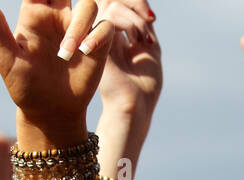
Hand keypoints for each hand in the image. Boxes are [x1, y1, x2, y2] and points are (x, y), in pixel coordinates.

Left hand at [0, 0, 113, 139]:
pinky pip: (105, 28)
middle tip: (60, 7)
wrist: (50, 111)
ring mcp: (79, 30)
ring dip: (80, 25)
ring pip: (88, 6)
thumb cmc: (24, 85)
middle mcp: (58, 18)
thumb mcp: (7, 58)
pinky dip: (97, 36)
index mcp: (34, 14)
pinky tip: (85, 51)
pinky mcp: (97, 46)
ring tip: (67, 52)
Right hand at [98, 0, 161, 117]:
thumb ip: (142, 22)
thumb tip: (143, 5)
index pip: (119, 1)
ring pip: (111, 5)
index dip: (135, 2)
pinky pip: (107, 18)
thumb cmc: (145, 83)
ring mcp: (95, 35)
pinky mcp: (92, 42)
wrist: (136, 105)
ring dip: (135, 20)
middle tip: (150, 22)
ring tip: (142, 41)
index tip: (151, 19)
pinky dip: (128, 24)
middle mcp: (102, 31)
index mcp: (114, 31)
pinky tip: (136, 42)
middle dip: (135, 3)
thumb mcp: (149, 45)